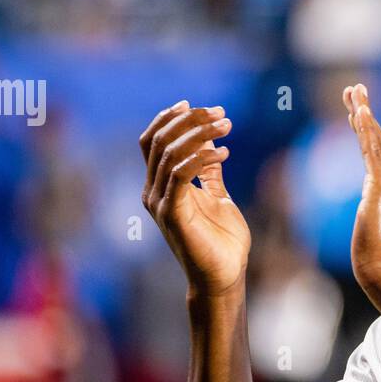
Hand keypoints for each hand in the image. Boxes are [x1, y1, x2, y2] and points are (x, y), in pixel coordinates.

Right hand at [140, 99, 249, 296]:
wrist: (224, 276)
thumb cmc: (221, 241)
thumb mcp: (217, 197)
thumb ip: (209, 173)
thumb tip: (212, 145)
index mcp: (161, 185)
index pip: (153, 141)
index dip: (169, 119)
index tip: (198, 105)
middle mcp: (154, 191)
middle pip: (160, 140)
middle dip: (191, 121)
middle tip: (222, 114)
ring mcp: (160, 203)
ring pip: (169, 153)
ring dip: (200, 134)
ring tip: (227, 127)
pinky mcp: (172, 214)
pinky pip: (179, 174)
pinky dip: (201, 158)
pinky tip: (225, 153)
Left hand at [344, 83, 380, 301]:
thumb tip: (373, 208)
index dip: (376, 133)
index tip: (363, 114)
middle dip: (367, 115)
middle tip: (354, 91)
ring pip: (379, 142)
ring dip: (364, 114)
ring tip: (352, 92)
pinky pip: (373, 151)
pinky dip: (366, 129)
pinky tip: (359, 112)